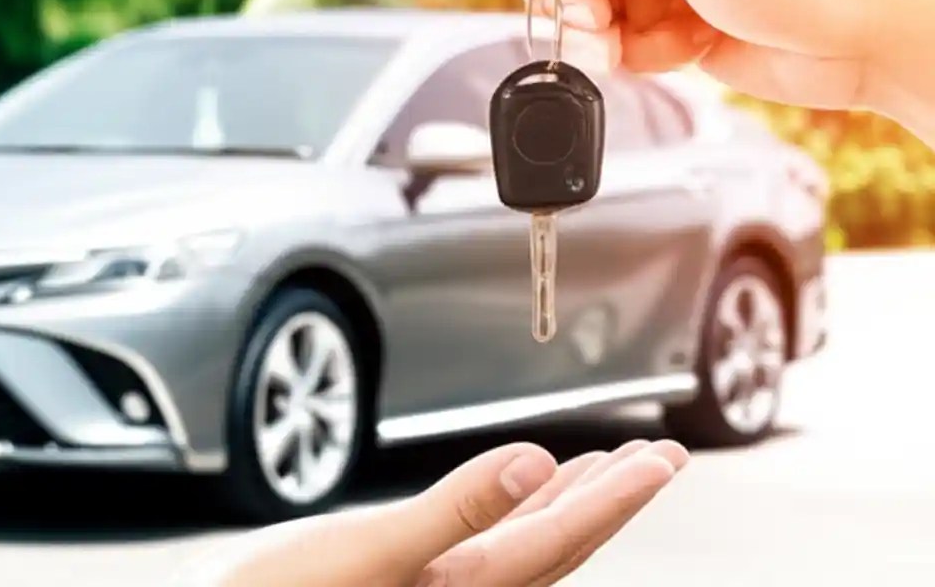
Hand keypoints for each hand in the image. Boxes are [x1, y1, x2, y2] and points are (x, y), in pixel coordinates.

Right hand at [179, 439, 688, 586]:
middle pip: (560, 544)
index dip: (617, 497)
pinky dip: (515, 510)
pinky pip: (490, 543)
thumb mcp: (371, 550)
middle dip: (611, 498)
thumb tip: (533, 466)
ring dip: (571, 501)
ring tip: (607, 468)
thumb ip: (456, 510)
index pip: (562, 538)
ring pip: (529, 543)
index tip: (660, 459)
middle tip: (658, 456)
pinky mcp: (414, 579)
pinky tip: (519, 489)